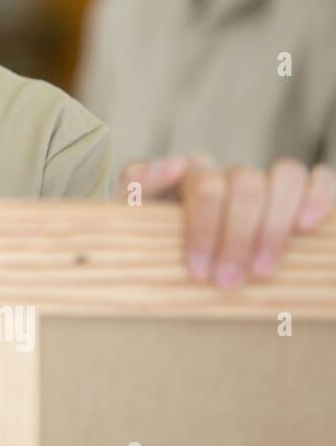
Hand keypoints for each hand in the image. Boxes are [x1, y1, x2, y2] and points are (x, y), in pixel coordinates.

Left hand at [119, 154, 335, 287]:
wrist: (151, 256)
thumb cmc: (148, 240)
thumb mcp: (130, 217)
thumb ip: (139, 186)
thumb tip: (175, 163)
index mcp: (187, 174)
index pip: (205, 185)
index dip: (204, 228)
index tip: (198, 270)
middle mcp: (228, 172)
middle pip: (246, 185)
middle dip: (238, 237)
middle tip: (229, 282)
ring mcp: (263, 180)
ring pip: (285, 177)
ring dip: (275, 227)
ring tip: (263, 271)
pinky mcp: (296, 193)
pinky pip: (317, 177)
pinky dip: (319, 196)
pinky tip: (309, 226)